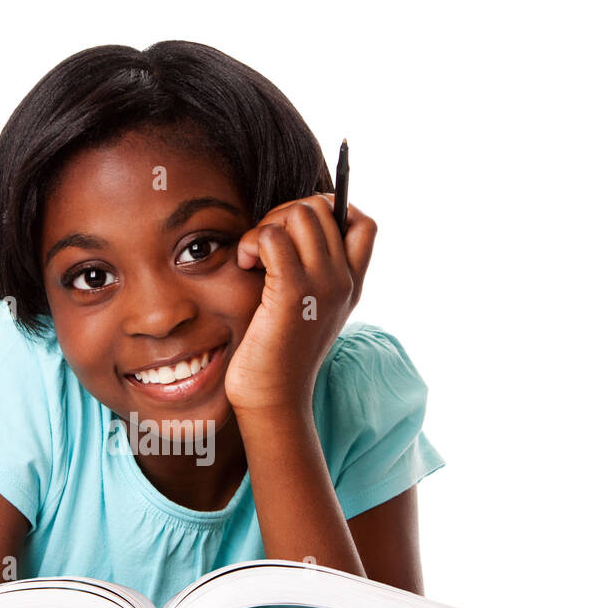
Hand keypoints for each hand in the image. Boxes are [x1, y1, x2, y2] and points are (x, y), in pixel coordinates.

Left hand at [224, 194, 376, 416]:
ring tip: (254, 256)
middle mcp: (343, 281)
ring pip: (299, 214)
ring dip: (268, 225)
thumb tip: (290, 229)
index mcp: (351, 284)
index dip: (331, 210)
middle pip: (322, 208)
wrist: (274, 398)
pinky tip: (245, 264)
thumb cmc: (279, 355)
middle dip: (285, 213)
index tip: (298, 231)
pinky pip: (273, 237)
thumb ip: (313, 274)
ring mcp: (321, 285)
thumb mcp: (309, 310)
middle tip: (265, 245)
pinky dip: (253, 242)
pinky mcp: (291, 292)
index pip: (362, 222)